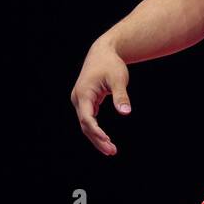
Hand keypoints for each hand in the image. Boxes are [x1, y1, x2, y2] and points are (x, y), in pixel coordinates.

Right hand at [70, 38, 131, 156]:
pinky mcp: (86, 101)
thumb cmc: (111, 64)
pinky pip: (89, 119)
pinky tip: (105, 139)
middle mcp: (78, 99)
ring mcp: (80, 101)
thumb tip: (125, 112)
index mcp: (83, 94)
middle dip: (98, 139)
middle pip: (85, 125)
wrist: (103, 52)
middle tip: (112, 152)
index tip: (107, 140)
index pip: (87, 118)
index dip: (96, 131)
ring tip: (111, 150)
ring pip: (86, 124)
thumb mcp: (118, 78)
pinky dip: (97, 130)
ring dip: (97, 137)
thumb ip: (121, 96)